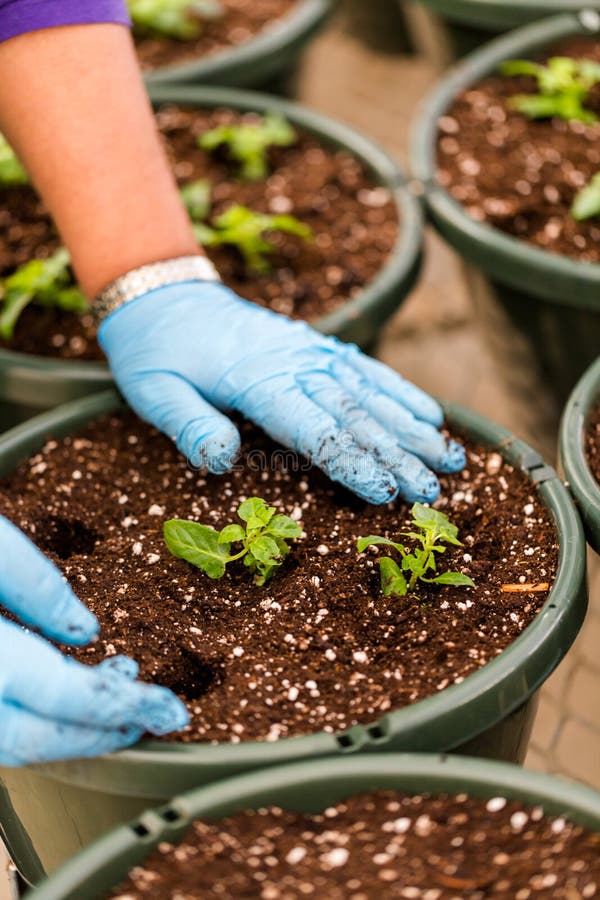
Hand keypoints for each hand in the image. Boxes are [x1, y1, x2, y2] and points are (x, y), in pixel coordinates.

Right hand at [0, 517, 188, 764]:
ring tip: (118, 689)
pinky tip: (60, 686)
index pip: (62, 697)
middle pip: (33, 741)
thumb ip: (34, 586)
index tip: (172, 710)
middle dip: (99, 734)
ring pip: (10, 742)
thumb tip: (88, 631)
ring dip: (65, 728)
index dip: (124, 706)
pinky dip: (33, 716)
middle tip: (153, 716)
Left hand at [100, 282, 464, 504]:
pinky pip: (366, 370)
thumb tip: (223, 461)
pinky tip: (431, 414)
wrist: (167, 297)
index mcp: (260, 381)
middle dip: (398, 455)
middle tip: (434, 490)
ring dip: (413, 428)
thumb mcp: (156, 392)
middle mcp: (297, 365)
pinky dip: (401, 393)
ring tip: (451, 459)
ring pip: (371, 394)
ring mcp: (311, 353)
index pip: (315, 429)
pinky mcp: (317, 349)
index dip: (352, 463)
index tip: (386, 493)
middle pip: (355, 416)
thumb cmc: (159, 353)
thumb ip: (189, 425)